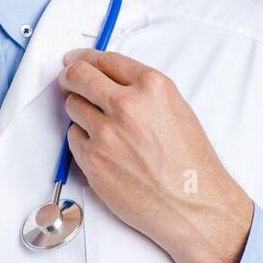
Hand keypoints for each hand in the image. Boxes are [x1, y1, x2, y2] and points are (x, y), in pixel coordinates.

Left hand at [59, 48, 253, 262]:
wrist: (194, 204)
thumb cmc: (191, 162)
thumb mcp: (176, 109)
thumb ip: (142, 90)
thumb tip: (108, 80)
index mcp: (152, 87)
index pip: (104, 59)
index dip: (85, 58)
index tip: (76, 59)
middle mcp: (126, 105)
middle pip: (78, 75)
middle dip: (70, 76)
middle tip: (68, 80)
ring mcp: (106, 133)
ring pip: (72, 106)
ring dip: (80, 110)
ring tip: (101, 126)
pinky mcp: (92, 160)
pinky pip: (73, 137)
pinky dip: (83, 139)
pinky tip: (105, 149)